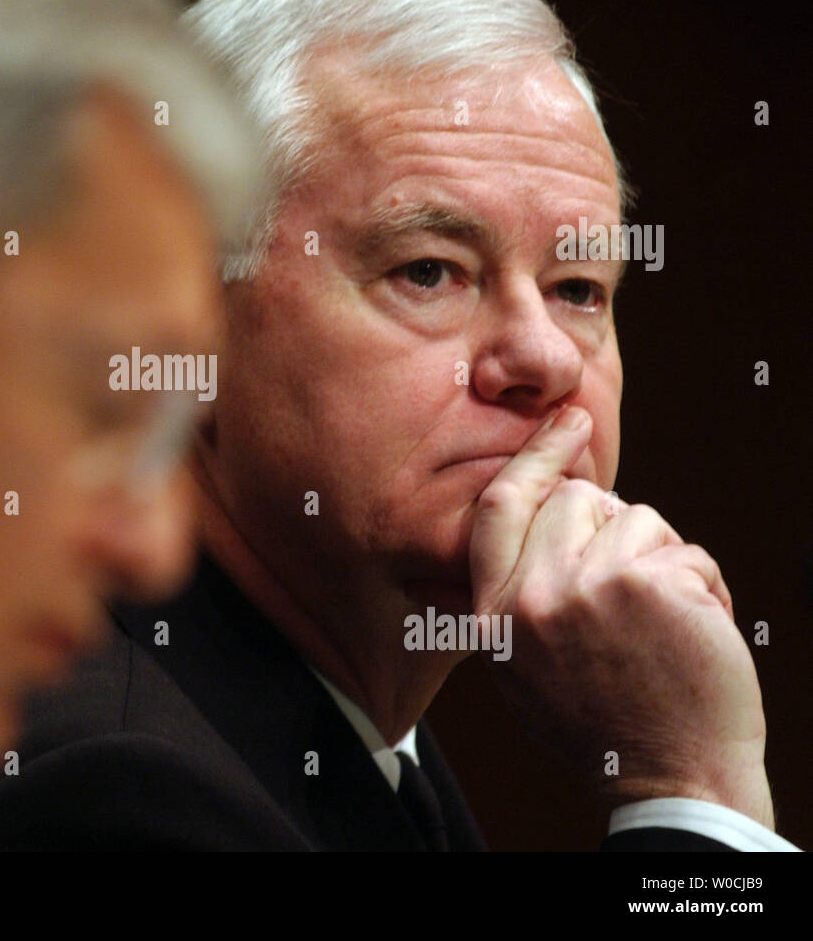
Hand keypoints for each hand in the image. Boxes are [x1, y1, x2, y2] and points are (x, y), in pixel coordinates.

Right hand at [469, 405, 773, 826]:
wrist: (670, 778)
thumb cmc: (604, 723)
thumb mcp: (522, 666)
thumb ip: (515, 593)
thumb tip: (539, 514)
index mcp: (494, 614)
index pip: (501, 507)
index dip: (536, 456)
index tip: (567, 421)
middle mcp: (533, 595)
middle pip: (575, 500)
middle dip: (615, 523)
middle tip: (637, 579)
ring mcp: (589, 587)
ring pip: (636, 519)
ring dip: (663, 560)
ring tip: (663, 621)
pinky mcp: (650, 585)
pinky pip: (685, 550)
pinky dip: (704, 584)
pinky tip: (697, 630)